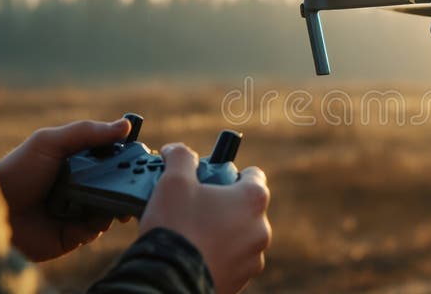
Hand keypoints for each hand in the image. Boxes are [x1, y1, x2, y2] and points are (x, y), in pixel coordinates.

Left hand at [0, 119, 131, 261]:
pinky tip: (93, 219)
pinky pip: (96, 229)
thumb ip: (86, 132)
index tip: (145, 158)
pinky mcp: (72, 234)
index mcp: (77, 162)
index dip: (129, 158)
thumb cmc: (16, 171)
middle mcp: (80, 185)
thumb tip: (125, 126)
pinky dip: (99, 223)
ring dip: (116, 204)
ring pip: (110, 207)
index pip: (111, 158)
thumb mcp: (49, 143)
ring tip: (119, 203)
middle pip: (115, 183)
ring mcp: (77, 210)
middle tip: (141, 184)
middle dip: (129, 184)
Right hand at [140, 143, 270, 293]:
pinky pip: (232, 262)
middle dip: (223, 206)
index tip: (213, 180)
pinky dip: (218, 256)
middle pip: (245, 208)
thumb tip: (177, 151)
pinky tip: (196, 254)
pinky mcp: (241, 280)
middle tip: (195, 209)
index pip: (253, 175)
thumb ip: (181, 158)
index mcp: (252, 199)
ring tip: (192, 234)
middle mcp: (261, 228)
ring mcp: (253, 257)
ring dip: (222, 233)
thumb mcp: (173, 181)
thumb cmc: (176, 227)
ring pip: (239, 237)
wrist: (169, 279)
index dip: (231, 174)